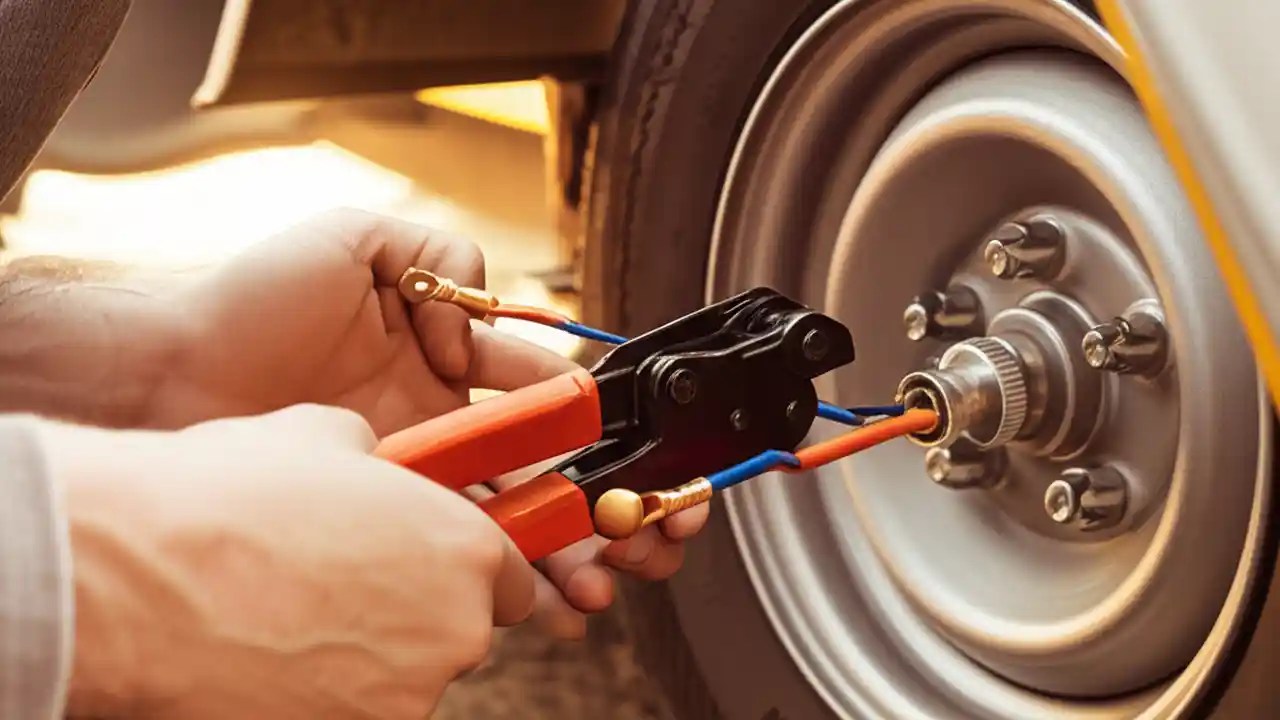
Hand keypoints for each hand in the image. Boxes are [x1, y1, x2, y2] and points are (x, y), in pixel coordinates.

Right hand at [56, 404, 533, 719]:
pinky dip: (320, 696)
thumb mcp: (323, 437)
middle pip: (460, 634)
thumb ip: (379, 462)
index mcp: (465, 550)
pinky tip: (264, 659)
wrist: (136, 577)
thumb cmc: (227, 495)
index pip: (514, 582)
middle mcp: (455, 630)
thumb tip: (376, 465)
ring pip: (404, 680)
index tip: (433, 572)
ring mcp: (406, 698)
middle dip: (416, 616)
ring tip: (285, 622)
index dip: (469, 575)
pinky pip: (352, 713)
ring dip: (365, 659)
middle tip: (342, 593)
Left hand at [158, 208, 706, 634]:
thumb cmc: (248, 300)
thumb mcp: (354, 239)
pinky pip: (456, 553)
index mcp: (446, 359)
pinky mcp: (378, 521)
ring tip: (601, 580)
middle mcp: (440, 422)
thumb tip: (483, 312)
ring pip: (514, 522)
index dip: (593, 421)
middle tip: (642, 531)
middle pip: (545, 469)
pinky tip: (544, 600)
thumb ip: (438, 254)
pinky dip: (508, 579)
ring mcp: (413, 477)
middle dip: (606, 503)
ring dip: (573, 552)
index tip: (630, 448)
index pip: (541, 392)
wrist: (165, 369)